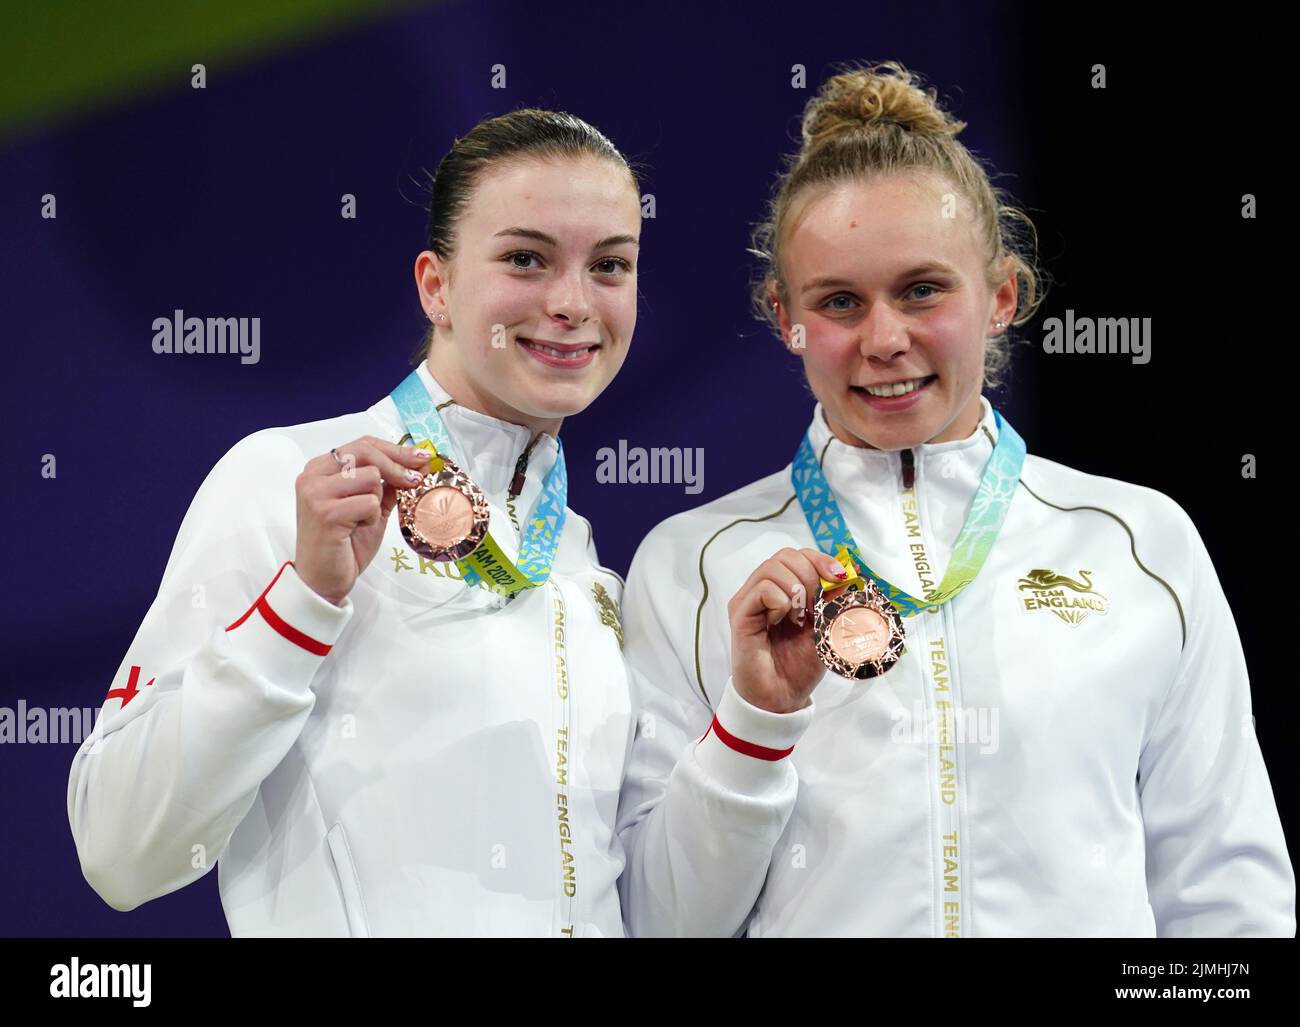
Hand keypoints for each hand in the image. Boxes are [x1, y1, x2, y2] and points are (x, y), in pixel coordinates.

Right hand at [293, 436, 432, 604]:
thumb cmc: (344, 544)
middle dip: (397, 466)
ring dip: (376, 500)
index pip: (363, 444)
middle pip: (366, 452)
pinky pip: (369, 502)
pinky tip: (356, 529)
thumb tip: (418, 465)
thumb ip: (386, 484)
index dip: (396, 449)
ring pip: (371, 476)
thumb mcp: (370, 507)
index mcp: (320, 469)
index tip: (422, 457)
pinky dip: (371, 517)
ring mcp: (316, 493)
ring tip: (362, 519)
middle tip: (416, 481)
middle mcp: (313, 476)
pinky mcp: (325, 512)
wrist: (324, 579)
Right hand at [727, 547, 848, 713]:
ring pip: (772, 567)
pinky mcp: (740, 614)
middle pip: (785, 555)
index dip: (821, 560)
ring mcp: (748, 601)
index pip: (799, 555)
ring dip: (796, 589)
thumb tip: (848, 575)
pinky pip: (763, 589)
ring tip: (799, 618)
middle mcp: (762, 590)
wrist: (782, 698)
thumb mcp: (826, 628)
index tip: (839, 578)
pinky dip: (781, 602)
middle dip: (810, 575)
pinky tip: (781, 622)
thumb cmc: (800, 665)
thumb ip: (833, 601)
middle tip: (816, 607)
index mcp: (782, 590)